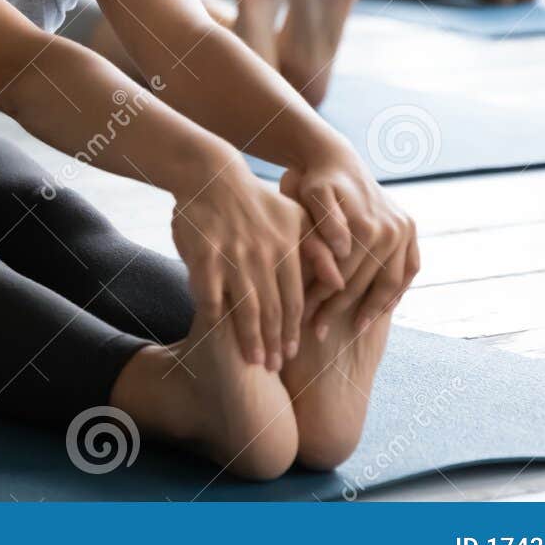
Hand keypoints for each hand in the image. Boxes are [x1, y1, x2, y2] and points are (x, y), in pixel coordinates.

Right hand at [171, 159, 341, 370]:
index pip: (294, 300)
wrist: (213, 176)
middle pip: (272, 309)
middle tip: (275, 368)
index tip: (293, 351)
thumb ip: (319, 249)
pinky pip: (210, 294)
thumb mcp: (296, 218)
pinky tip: (218, 333)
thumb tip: (341, 281)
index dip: (293, 329)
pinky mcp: (204, 255)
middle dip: (275, 342)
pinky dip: (215, 316)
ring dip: (250, 338)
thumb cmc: (257, 202)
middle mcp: (262, 255)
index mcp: (286, 248)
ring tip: (254, 362)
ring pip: (244, 307)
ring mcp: (232, 256)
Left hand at [281, 153, 418, 338]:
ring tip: (354, 330)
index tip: (302, 318)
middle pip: (364, 282)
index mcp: (365, 226)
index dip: (322, 300)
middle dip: (340, 309)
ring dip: (373, 308)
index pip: (341, 276)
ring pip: (390, 281)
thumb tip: (343, 251)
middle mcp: (390, 229)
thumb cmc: (313, 182)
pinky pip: (409, 268)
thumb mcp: (311, 196)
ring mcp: (403, 229)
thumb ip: (325, 224)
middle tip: (317, 330)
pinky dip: (398, 290)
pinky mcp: (410, 228)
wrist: (335, 160)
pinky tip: (382, 309)